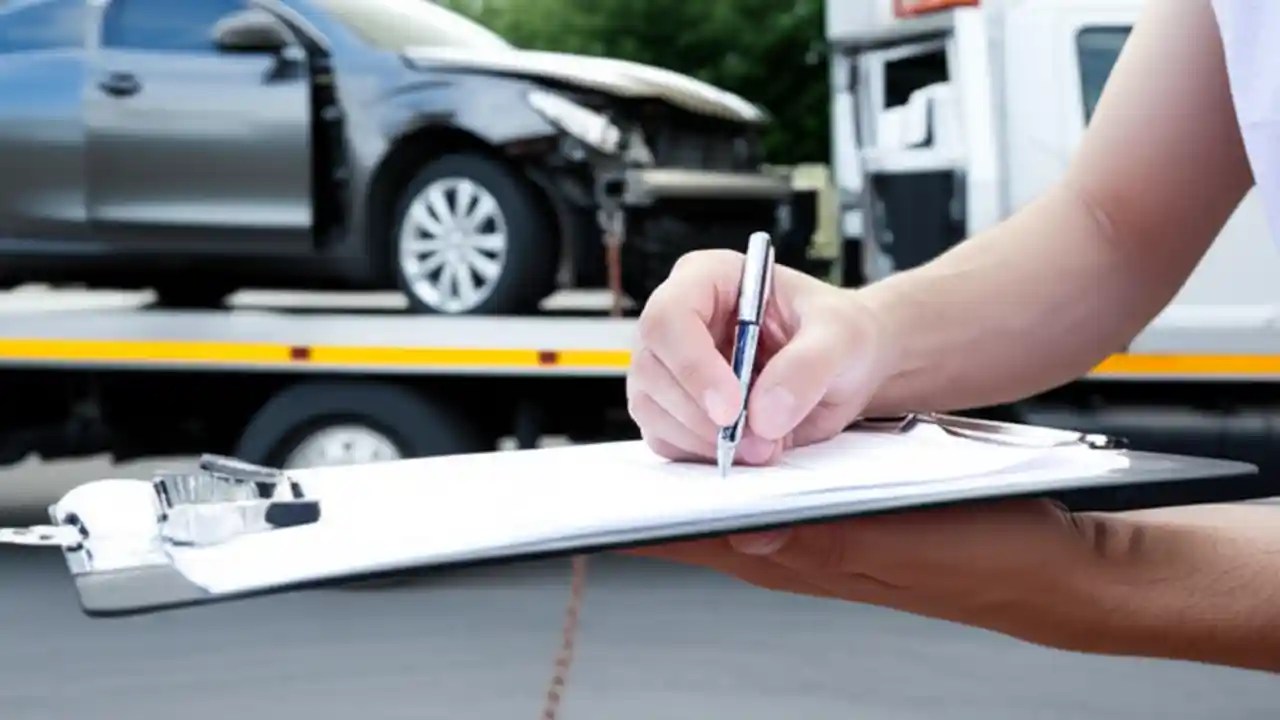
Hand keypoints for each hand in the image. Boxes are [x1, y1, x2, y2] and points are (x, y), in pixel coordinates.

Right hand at [626, 249, 893, 464]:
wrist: (844, 367)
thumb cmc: (837, 332)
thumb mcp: (840, 336)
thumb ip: (807, 366)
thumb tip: (763, 414)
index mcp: (708, 278)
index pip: (670, 316)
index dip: (693, 365)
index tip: (732, 408)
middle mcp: (679, 319)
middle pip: (652, 367)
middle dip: (701, 415)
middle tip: (758, 440)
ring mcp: (671, 366)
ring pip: (651, 407)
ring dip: (703, 439)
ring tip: (762, 445)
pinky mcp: (674, 408)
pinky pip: (666, 438)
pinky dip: (701, 453)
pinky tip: (744, 447)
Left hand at [630, 499, 1133, 654]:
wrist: (1047, 570)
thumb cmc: (984, 555)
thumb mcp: (904, 538)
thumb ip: (825, 538)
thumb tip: (746, 535)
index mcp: (807, 560)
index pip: (707, 544)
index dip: (652, 528)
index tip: (600, 512)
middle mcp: (803, 555)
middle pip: (712, 529)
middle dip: (665, 504)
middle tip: (616, 475)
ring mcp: (822, 543)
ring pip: (741, 515)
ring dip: (706, 489)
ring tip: (665, 455)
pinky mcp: (845, 528)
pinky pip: (779, 505)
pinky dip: (752, 482)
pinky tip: (745, 458)